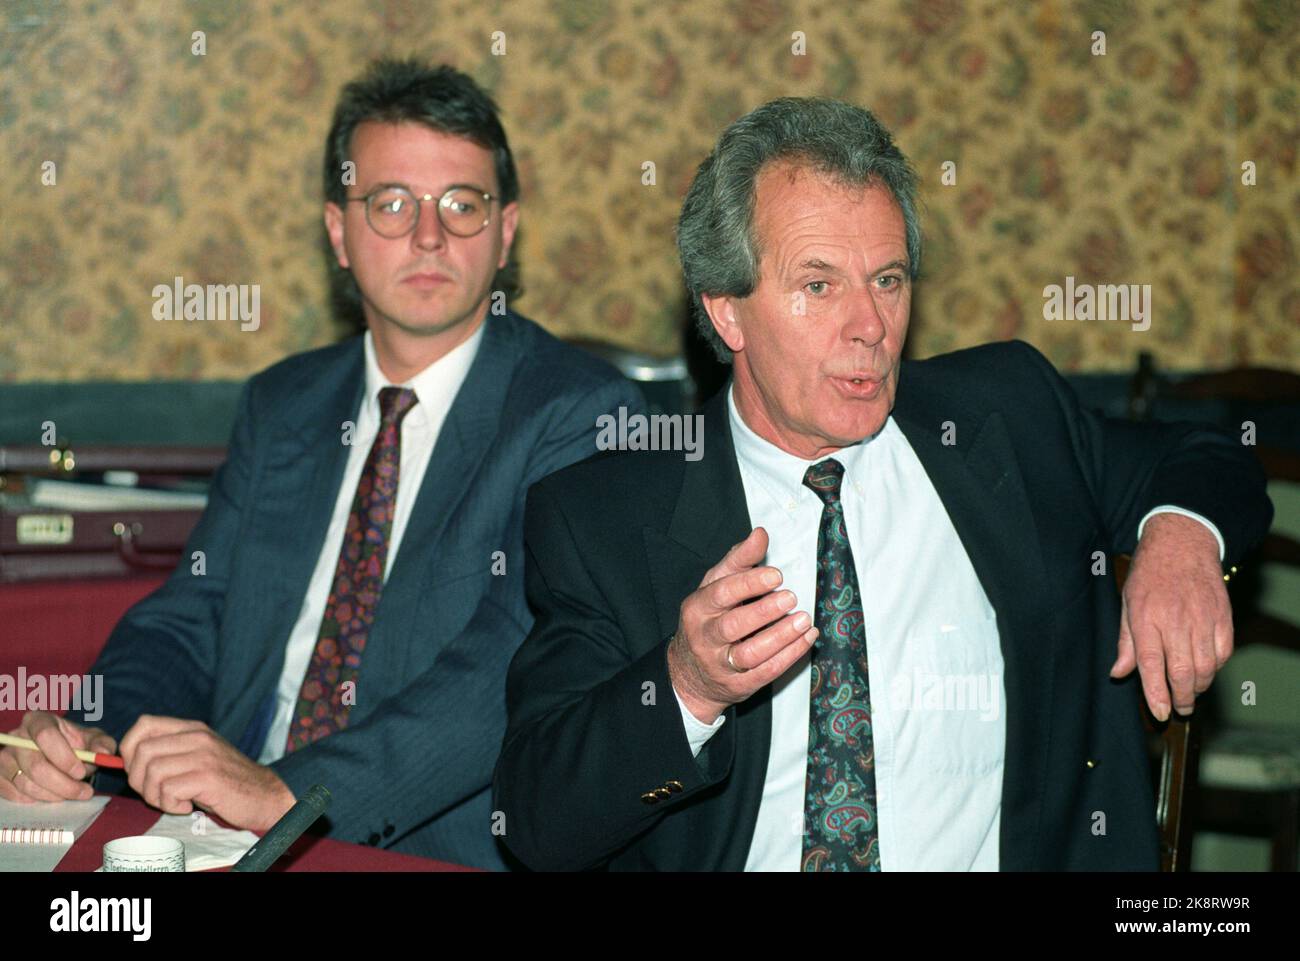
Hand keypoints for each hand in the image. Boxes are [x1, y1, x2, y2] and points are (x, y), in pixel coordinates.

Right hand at [0, 711, 115, 802]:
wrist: (59, 755)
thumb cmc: (77, 745)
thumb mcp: (94, 740)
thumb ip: (102, 744)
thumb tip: (103, 753)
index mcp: (39, 720)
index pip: (45, 736)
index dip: (64, 757)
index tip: (81, 772)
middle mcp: (16, 736)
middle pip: (35, 765)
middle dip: (62, 784)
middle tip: (83, 792)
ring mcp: (4, 757)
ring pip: (24, 783)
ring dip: (52, 795)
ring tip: (72, 794)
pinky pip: (12, 794)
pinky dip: (35, 800)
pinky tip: (52, 797)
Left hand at [119, 715, 294, 832]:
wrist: (264, 794)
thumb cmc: (226, 780)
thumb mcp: (199, 755)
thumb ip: (170, 751)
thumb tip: (127, 759)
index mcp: (192, 729)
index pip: (144, 724)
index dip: (129, 748)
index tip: (137, 769)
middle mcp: (197, 737)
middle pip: (142, 751)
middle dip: (138, 780)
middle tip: (156, 793)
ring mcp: (203, 756)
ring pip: (152, 772)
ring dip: (154, 796)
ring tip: (173, 802)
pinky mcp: (208, 777)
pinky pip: (168, 790)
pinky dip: (171, 806)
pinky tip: (187, 807)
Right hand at [667, 527, 817, 724]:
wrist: (689, 674)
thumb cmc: (708, 620)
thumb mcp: (715, 586)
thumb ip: (738, 560)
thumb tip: (760, 534)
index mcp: (698, 608)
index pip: (721, 593)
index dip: (749, 583)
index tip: (776, 575)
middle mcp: (705, 637)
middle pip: (733, 625)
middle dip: (764, 612)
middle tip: (791, 597)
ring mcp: (720, 664)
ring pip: (750, 654)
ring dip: (781, 637)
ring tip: (804, 620)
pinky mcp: (739, 685)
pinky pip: (766, 673)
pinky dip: (789, 656)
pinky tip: (806, 639)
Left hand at [1110, 513, 1231, 720]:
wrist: (1182, 544)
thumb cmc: (1149, 575)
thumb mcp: (1127, 604)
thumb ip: (1125, 642)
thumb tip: (1119, 673)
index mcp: (1145, 618)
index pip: (1150, 664)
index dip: (1155, 693)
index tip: (1159, 712)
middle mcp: (1174, 620)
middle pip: (1181, 672)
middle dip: (1180, 698)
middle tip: (1178, 709)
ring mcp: (1202, 618)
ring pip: (1206, 667)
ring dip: (1198, 687)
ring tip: (1189, 693)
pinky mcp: (1222, 616)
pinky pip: (1223, 652)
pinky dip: (1216, 668)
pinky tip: (1206, 670)